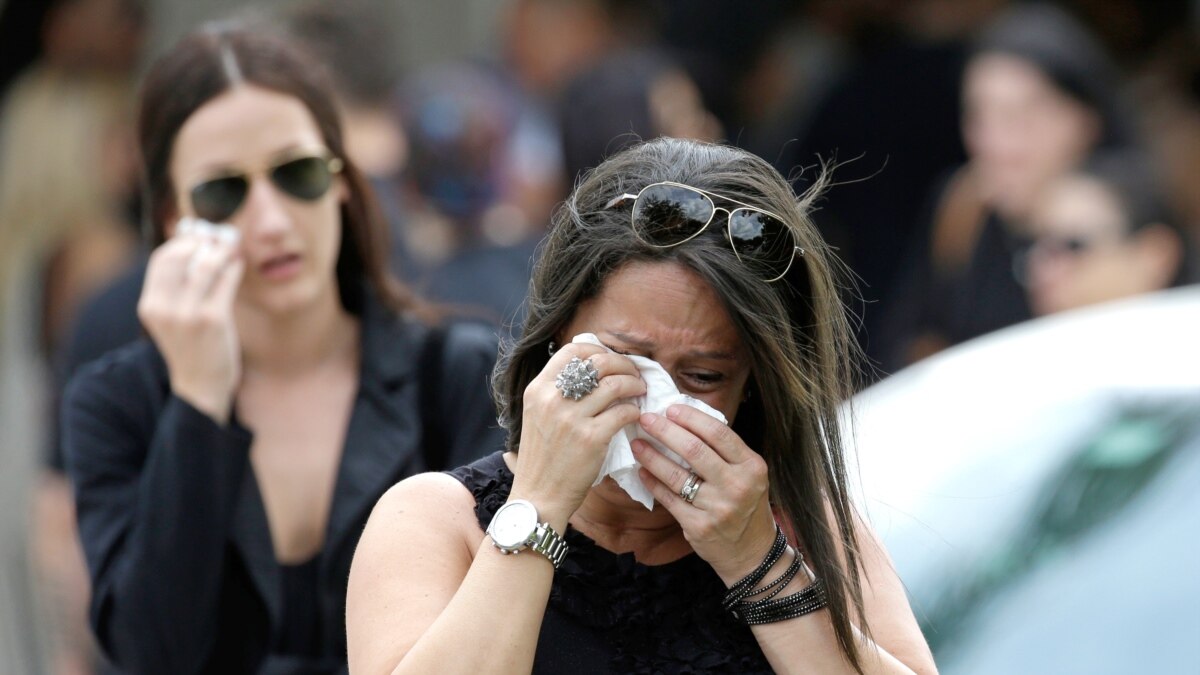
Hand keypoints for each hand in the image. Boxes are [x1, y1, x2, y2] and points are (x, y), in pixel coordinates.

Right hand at [137, 219, 244, 423]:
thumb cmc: (192, 346)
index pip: (161, 259)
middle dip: (202, 241)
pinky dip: (233, 267)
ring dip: (221, 251)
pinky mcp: (213, 320)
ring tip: (231, 249)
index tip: (199, 233)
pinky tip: (238, 264)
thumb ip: (179, 284)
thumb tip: (191, 239)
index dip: (181, 241)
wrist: (201, 386)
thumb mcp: (174, 316)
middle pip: (180, 256)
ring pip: (205, 265)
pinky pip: (226, 281)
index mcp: (150, 306)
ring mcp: (188, 314)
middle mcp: (164, 308)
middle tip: (220, 237)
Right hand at [510, 344, 644, 524]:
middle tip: (635, 375)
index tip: (612, 360)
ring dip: (634, 385)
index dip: (598, 349)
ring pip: (615, 384)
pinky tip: (636, 416)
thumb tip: (592, 370)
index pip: (572, 350)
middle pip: (599, 362)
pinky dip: (634, 412)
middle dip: (624, 364)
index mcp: (538, 389)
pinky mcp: (590, 438)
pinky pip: (623, 413)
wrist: (538, 496)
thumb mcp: (538, 415)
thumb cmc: (542, 457)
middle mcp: (552, 398)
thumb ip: (558, 392)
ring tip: (640, 392)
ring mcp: (571, 418)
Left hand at [633, 405, 777, 583]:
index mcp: (751, 466)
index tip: (670, 408)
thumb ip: (725, 451)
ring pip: (676, 475)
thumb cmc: (746, 504)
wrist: (751, 552)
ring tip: (637, 443)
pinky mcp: (699, 527)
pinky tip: (642, 471)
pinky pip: (669, 499)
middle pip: (694, 450)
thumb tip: (687, 420)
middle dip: (665, 431)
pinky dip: (653, 482)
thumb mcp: (748, 474)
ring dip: (652, 456)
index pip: (718, 433)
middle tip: (646, 419)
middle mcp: (737, 485)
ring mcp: (718, 508)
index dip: (691, 418)